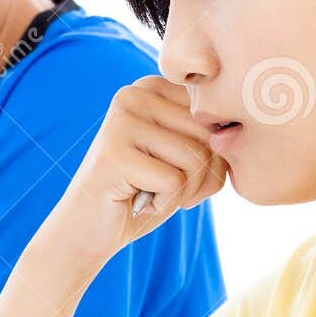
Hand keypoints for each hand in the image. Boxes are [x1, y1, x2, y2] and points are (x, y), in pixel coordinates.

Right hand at [40, 76, 226, 266]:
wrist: (88, 230)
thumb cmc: (145, 193)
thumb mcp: (186, 158)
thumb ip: (213, 141)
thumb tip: (227, 138)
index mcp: (154, 87)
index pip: (218, 116)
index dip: (212, 157)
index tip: (176, 169)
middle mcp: (135, 94)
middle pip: (209, 136)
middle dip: (200, 177)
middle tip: (165, 188)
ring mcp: (121, 120)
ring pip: (196, 159)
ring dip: (183, 192)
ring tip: (151, 193)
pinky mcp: (114, 152)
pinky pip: (175, 181)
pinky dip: (166, 203)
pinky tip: (140, 201)